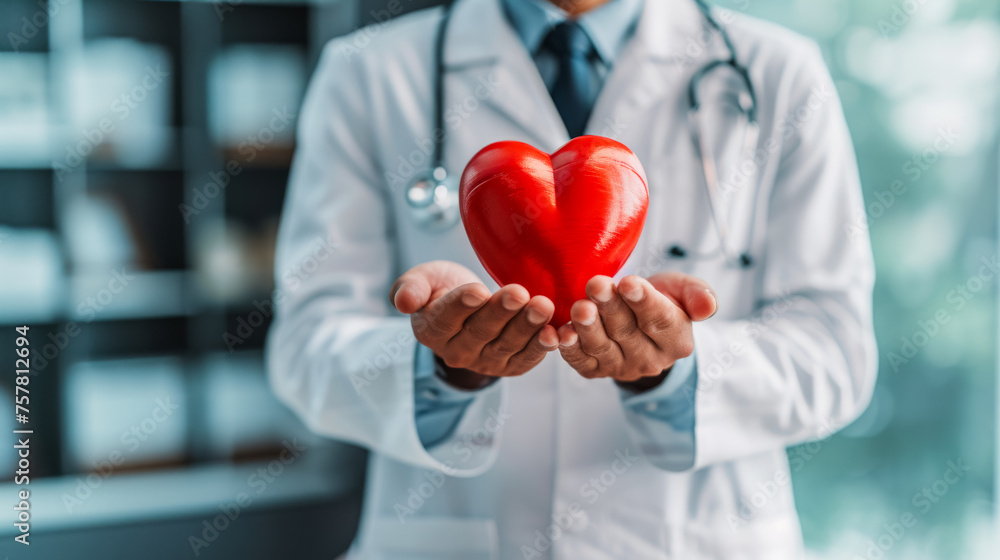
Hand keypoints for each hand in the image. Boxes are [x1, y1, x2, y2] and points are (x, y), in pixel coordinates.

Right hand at [390, 261, 558, 383]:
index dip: (461, 305)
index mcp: (432, 329)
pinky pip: (526, 359)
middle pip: (481, 331)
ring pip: (507, 345)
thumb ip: (410, 287)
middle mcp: (457, 352)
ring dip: (527, 327)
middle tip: (519, 293)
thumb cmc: (443, 288)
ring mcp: (485, 362)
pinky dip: (541, 348)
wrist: (469, 305)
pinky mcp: (510, 366)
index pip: (446, 318)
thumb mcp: (423, 279)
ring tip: (542, 306)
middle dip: (502, 312)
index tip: (477, 290)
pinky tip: (553, 334)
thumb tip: (402, 302)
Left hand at [556, 272, 716, 384]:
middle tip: (597, 285)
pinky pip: (580, 361)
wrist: (638, 320)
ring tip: (579, 308)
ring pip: (602, 348)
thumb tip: (708, 308)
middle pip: (627, 332)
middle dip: (610, 308)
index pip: (660, 320)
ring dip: (588, 328)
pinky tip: (561, 333)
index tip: (628, 282)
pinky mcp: (595, 370)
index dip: (644, 301)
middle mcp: (650, 360)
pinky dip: (569, 349)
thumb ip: (698, 295)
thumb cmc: (661, 298)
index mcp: (676, 340)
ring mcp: (620, 368)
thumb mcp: (684, 290)